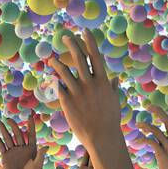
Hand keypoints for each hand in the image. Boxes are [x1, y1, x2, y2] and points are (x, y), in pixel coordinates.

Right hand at [0, 114, 44, 168]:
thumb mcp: (37, 165)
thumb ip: (40, 155)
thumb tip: (46, 147)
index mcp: (32, 148)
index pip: (31, 133)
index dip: (31, 124)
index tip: (30, 115)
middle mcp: (22, 148)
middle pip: (18, 134)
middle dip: (13, 126)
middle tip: (9, 119)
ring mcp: (14, 152)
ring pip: (9, 138)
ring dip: (4, 131)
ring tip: (0, 123)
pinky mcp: (6, 157)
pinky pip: (2, 146)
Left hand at [49, 31, 121, 153]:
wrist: (101, 136)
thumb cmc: (110, 119)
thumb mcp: (114, 101)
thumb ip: (112, 88)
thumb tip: (115, 79)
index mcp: (102, 81)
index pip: (95, 56)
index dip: (90, 42)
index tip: (85, 31)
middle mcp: (90, 83)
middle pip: (79, 58)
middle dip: (72, 45)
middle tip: (65, 36)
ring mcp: (78, 92)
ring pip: (64, 72)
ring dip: (57, 64)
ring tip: (52, 59)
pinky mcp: (67, 102)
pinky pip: (59, 88)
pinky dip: (56, 82)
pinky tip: (53, 80)